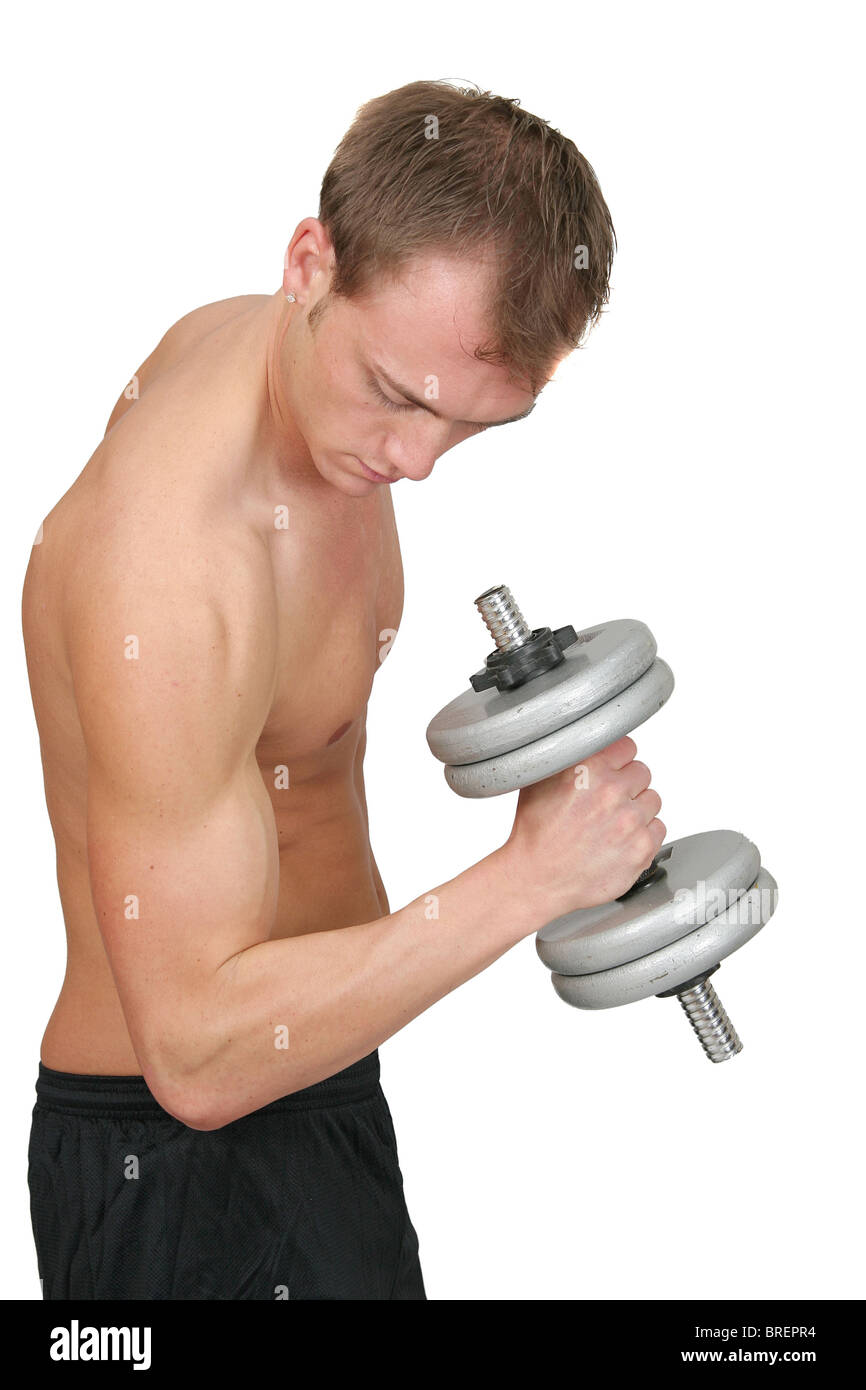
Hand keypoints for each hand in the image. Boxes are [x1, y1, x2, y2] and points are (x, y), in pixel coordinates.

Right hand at [502, 736, 664, 920]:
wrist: (536, 879)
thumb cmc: (536, 833)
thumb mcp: (540, 780)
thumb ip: (571, 756)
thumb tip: (590, 740)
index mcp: (588, 768)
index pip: (627, 747)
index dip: (617, 761)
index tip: (611, 772)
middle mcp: (611, 791)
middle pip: (642, 772)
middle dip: (627, 786)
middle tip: (607, 803)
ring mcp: (629, 821)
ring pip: (652, 800)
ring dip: (636, 810)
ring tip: (611, 825)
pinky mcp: (641, 849)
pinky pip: (658, 829)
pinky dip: (643, 835)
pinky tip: (620, 841)